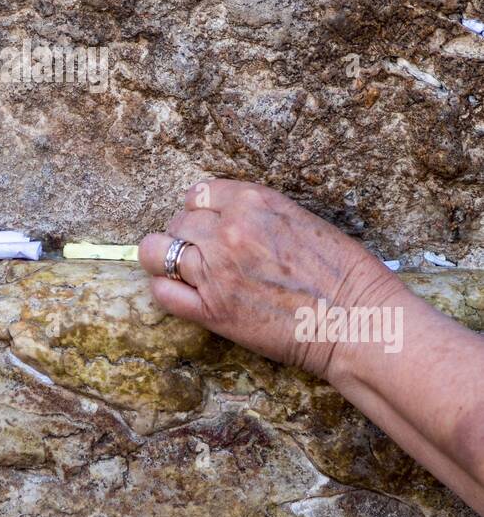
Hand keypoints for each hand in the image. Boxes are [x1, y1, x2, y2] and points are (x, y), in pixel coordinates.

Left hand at [139, 179, 403, 380]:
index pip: (199, 194)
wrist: (358, 322)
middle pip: (177, 222)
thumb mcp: (303, 221)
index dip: (200, 210)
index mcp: (254, 202)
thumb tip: (231, 217)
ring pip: (158, 252)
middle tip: (202, 254)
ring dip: (169, 260)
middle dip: (185, 236)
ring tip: (186, 272)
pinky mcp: (212, 311)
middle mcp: (228, 230)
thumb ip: (261, 214)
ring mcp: (216, 271)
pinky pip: (162, 291)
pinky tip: (181, 293)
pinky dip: (166, 289)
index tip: (207, 224)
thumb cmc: (345, 274)